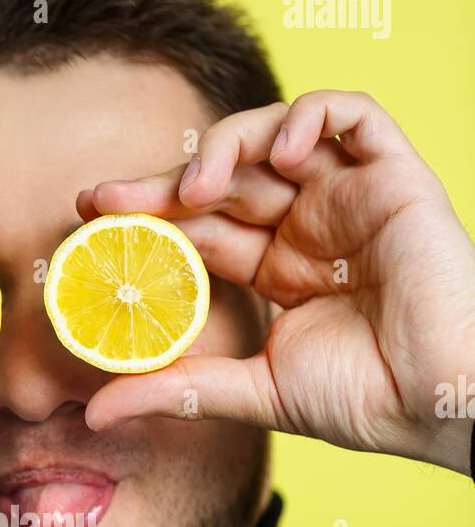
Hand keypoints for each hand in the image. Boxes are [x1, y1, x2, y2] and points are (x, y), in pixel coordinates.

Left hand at [78, 91, 474, 473]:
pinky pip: (354, 115)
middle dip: (163, 182)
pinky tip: (281, 149)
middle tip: (107, 196)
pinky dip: (312, 115)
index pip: (201, 226)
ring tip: (195, 188)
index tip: (92, 214)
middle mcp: (309, 225)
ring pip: (276, 136)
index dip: (149, 215)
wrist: (436, 402)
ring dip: (227, 147)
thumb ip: (177, 389)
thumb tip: (95, 412)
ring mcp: (350, 197)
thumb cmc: (363, 400)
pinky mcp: (394, 177)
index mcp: (278, 268)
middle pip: (225, 179)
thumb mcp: (252, 391)